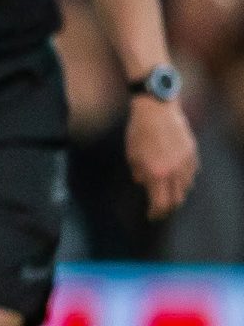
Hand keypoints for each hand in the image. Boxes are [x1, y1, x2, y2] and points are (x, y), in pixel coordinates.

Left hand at [127, 94, 198, 218]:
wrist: (157, 110)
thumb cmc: (139, 132)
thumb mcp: (132, 155)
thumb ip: (139, 172)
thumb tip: (142, 183)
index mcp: (157, 174)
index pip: (160, 203)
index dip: (156, 212)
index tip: (151, 216)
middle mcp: (174, 171)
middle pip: (176, 199)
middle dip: (167, 207)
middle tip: (160, 209)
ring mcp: (186, 162)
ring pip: (186, 187)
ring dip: (176, 193)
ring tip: (168, 193)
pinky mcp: (193, 153)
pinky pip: (191, 173)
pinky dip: (184, 179)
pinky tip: (177, 177)